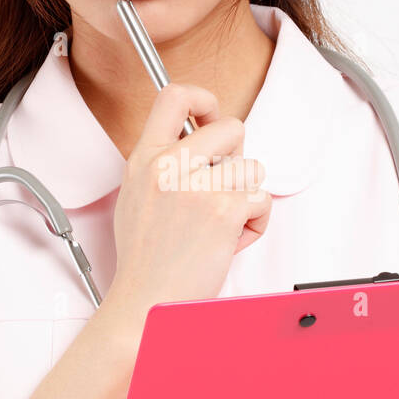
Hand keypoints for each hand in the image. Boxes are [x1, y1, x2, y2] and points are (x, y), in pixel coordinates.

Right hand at [103, 82, 271, 330]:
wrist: (146, 302)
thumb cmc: (145, 260)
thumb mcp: (137, 197)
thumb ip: (163, 165)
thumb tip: (198, 144)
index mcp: (144, 159)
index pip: (174, 96)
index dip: (203, 98)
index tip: (210, 115)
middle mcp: (168, 165)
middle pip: (231, 127)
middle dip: (237, 157)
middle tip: (223, 186)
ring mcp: (196, 186)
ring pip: (252, 167)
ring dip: (246, 196)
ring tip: (220, 224)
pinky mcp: (223, 209)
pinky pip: (261, 199)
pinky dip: (255, 224)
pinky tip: (229, 240)